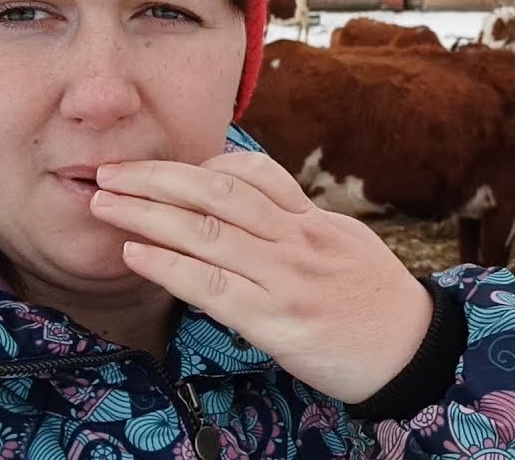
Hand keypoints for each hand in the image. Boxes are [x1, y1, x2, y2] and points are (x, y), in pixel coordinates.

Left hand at [89, 151, 433, 403]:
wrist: (411, 350)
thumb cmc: (374, 299)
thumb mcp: (344, 244)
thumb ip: (299, 224)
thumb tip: (251, 208)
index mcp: (312, 219)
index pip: (252, 172)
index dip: (198, 163)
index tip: (161, 167)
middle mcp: (296, 240)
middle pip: (216, 191)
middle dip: (155, 177)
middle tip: (108, 169)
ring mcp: (286, 279)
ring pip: (206, 232)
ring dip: (146, 213)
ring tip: (103, 203)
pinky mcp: (276, 321)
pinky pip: (212, 287)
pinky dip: (168, 266)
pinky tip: (135, 253)